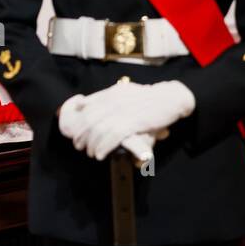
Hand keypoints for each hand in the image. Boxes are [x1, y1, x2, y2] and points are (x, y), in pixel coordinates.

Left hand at [67, 81, 195, 160]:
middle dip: (81, 136)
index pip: (86, 109)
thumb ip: (102, 97)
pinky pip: (113, 136)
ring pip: (99, 130)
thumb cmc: (145, 97)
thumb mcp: (122, 91)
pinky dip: (104, 147)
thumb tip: (80, 104)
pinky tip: (100, 154)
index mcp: (110, 94)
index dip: (77, 123)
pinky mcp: (133, 122)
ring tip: (90, 152)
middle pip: (89, 121)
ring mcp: (123, 112)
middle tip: (79, 146)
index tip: (74, 134)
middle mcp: (114, 102)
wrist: (170, 98)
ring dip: (92, 144)